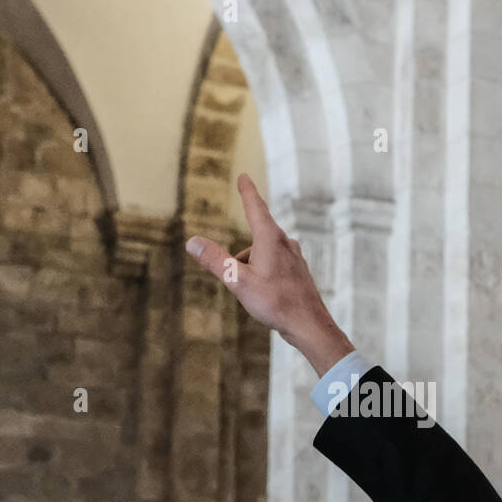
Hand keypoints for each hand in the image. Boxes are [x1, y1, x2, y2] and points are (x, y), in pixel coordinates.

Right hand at [186, 174, 354, 375]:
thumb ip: (215, 260)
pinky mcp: (298, 271)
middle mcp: (285, 243)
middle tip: (241, 284)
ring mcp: (294, 257)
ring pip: (262, 255)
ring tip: (256, 296)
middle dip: (241, 259)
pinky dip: (263, 276)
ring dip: (251, 270)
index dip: (247, 191)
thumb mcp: (239, 282)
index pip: (255, 208)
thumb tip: (192, 242)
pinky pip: (273, 266)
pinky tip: (268, 298)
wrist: (309, 325)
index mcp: (270, 239)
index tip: (243, 176)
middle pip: (254, 239)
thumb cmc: (275, 303)